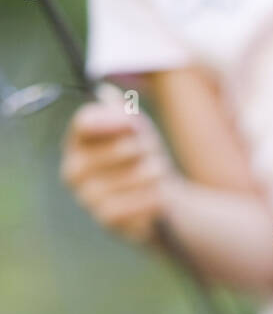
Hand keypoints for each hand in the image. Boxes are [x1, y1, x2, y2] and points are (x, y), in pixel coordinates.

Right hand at [60, 90, 178, 244]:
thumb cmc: (143, 159)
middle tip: (150, 155)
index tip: (134, 123)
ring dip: (156, 172)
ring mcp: (87, 197)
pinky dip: (156, 195)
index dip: (114, 119)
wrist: (159, 200)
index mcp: (76, 143)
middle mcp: (73, 171)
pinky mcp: (107, 220)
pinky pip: (141, 200)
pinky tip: (156, 197)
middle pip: (121, 146)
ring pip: (138, 174)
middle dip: (146, 148)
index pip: (85, 122)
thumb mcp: (136, 130)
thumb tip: (105, 93)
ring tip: (156, 176)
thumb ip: (122, 112)